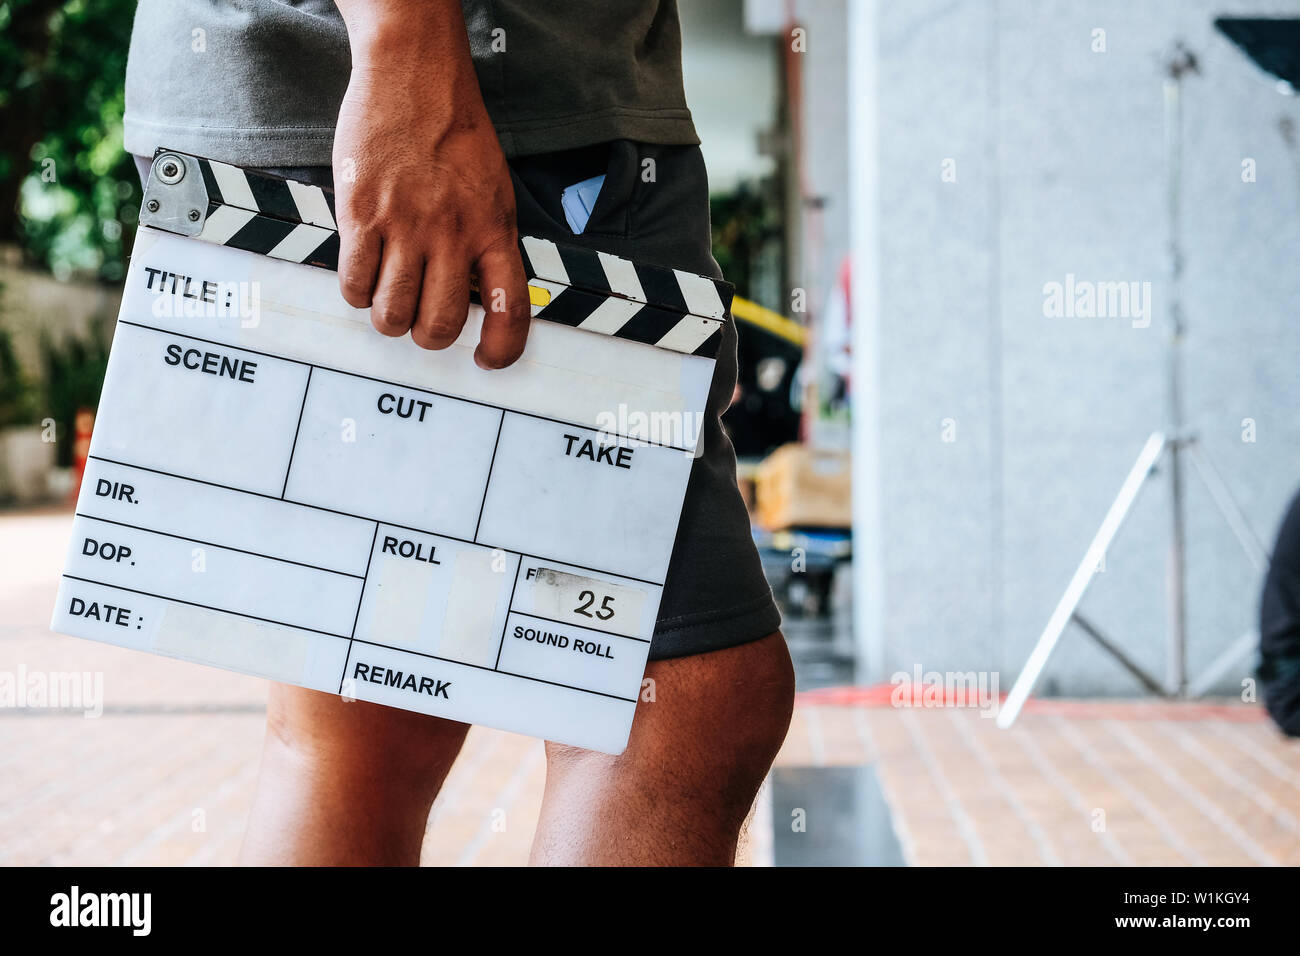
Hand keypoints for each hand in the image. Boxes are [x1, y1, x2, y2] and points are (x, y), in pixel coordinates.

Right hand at [331, 5, 529, 368]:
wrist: (414, 75)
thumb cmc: (456, 133)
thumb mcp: (494, 190)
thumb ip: (489, 242)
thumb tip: (481, 297)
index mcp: (495, 229)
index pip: (511, 310)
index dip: (501, 349)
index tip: (487, 361)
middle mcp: (454, 234)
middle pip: (439, 325)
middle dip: (427, 336)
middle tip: (419, 320)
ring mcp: (406, 226)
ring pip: (393, 315)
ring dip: (388, 319)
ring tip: (388, 299)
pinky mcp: (362, 215)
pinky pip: (355, 284)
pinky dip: (357, 293)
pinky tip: (363, 274)